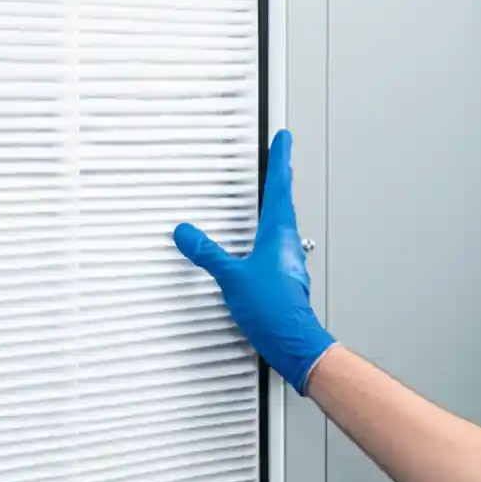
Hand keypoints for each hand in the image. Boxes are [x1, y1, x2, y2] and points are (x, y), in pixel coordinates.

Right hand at [173, 129, 334, 393]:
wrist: (294, 343)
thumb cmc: (274, 310)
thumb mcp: (231, 277)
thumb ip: (207, 253)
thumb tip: (186, 232)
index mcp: (279, 233)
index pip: (280, 186)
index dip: (282, 159)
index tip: (284, 138)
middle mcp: (288, 243)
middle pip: (284, 201)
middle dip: (282, 177)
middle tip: (281, 158)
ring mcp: (288, 260)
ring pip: (282, 223)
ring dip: (277, 205)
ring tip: (271, 193)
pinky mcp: (284, 278)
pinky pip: (275, 246)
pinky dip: (268, 233)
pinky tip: (259, 242)